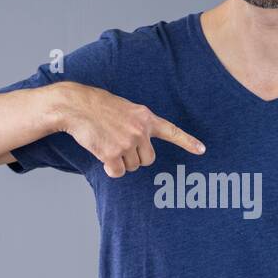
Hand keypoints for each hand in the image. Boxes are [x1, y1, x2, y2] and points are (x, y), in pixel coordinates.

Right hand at [54, 82, 204, 178]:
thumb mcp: (126, 108)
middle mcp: (139, 131)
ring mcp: (127, 143)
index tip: (202, 150)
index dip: (187, 142)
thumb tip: (143, 145)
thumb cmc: (99, 106)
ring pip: (132, 167)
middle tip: (120, 145)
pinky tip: (102, 154)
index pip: (171, 132)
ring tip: (107, 144)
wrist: (76, 105)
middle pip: (148, 160)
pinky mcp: (112, 154)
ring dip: (120, 162)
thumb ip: (139, 124)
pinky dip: (110, 169)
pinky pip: (118, 172)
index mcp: (145, 117)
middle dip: (136, 158)